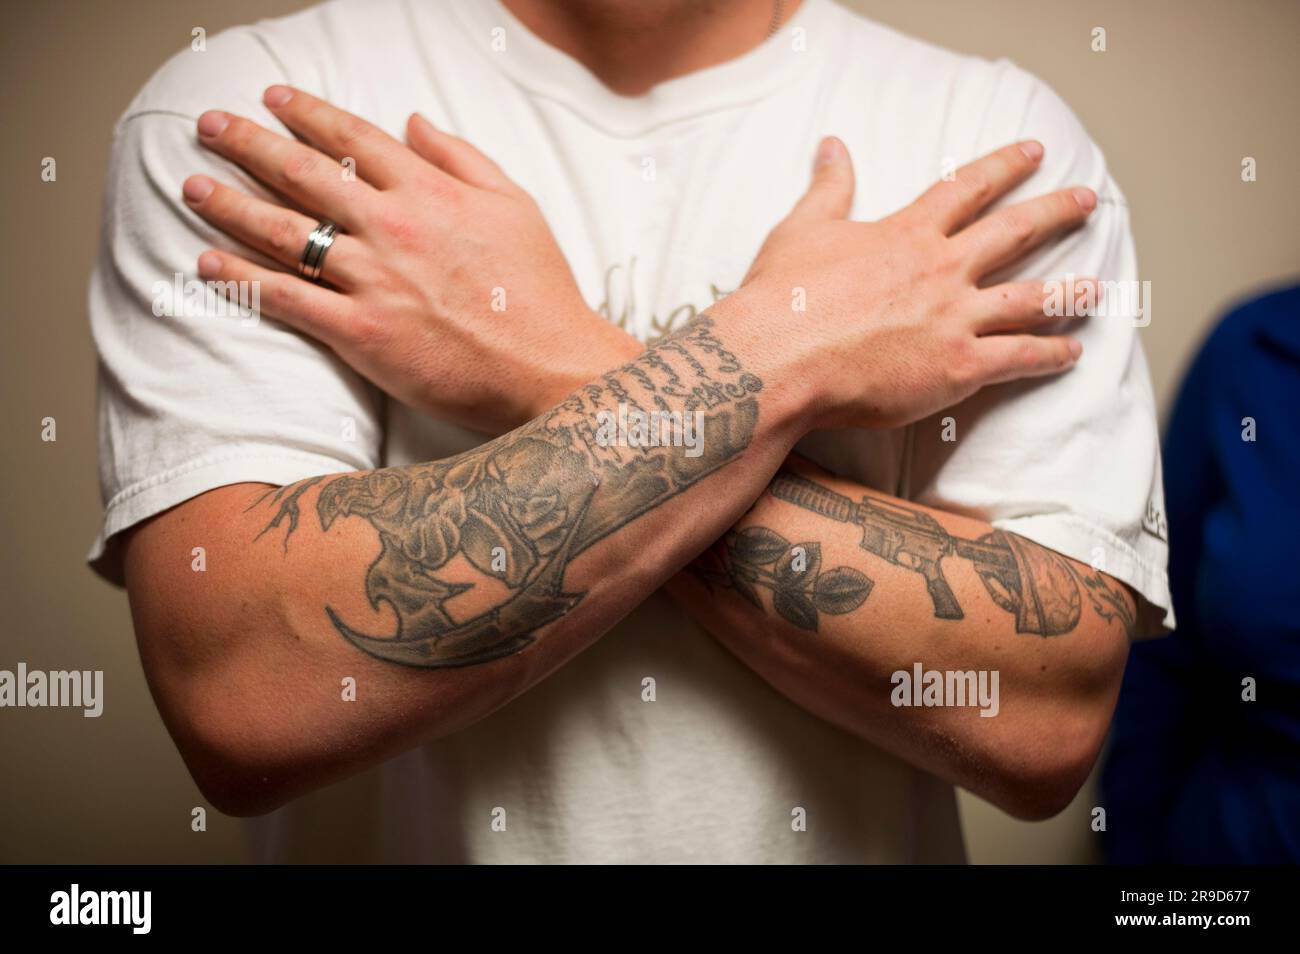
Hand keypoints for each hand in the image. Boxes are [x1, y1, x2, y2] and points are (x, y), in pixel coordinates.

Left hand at [184, 86, 639, 433]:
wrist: (551, 367)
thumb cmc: (541, 292)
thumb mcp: (516, 206)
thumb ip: (462, 158)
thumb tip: (414, 122)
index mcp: (431, 191)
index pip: (353, 138)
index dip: (307, 113)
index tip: (273, 98)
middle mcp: (393, 226)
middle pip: (303, 173)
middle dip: (247, 143)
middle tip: (209, 125)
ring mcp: (374, 278)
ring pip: (283, 230)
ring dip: (229, 203)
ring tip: (193, 186)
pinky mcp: (361, 332)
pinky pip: (287, 297)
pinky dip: (243, 278)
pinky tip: (208, 263)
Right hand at [729, 137, 1097, 430]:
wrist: (778, 358)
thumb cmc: (781, 297)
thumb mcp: (801, 229)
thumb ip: (828, 188)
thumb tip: (831, 146)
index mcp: (907, 234)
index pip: (968, 188)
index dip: (1005, 166)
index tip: (1034, 151)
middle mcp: (941, 270)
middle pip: (1014, 232)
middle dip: (1056, 212)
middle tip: (1087, 201)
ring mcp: (954, 319)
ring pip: (1031, 299)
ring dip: (1069, 292)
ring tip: (1096, 290)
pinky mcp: (958, 367)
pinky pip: (1019, 358)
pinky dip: (1050, 356)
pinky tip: (1071, 355)